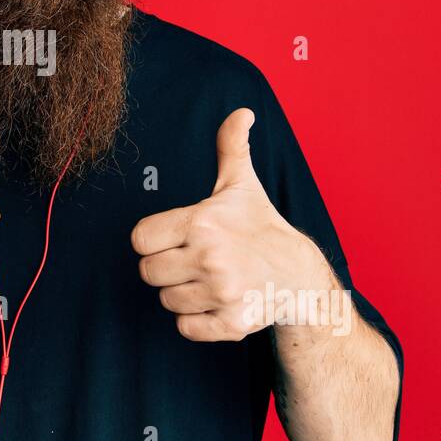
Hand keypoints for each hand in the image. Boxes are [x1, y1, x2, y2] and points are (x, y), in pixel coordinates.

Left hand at [130, 108, 328, 341]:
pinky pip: (185, 328)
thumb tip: (241, 111)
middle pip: (148, 273)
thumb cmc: (261, 227)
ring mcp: (221, 293)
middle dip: (165, 268)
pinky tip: (214, 302)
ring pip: (166, 301)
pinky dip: (195, 321)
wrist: (299, 275)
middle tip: (190, 261)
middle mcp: (210, 258)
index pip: (141, 239)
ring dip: (180, 294)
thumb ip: (231, 147)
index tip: (173, 239)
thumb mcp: (242, 185)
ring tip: (206, 280)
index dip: (153, 240)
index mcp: (202, 222)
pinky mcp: (230, 323)